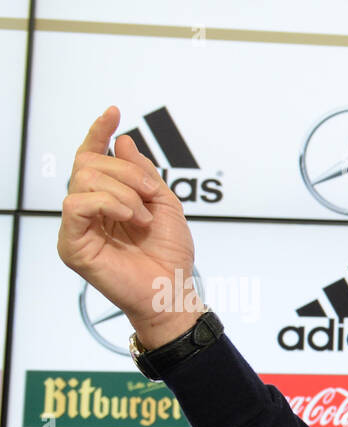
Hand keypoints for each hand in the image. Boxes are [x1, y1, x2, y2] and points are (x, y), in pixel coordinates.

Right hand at [56, 105, 203, 347]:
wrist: (172, 290)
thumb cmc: (169, 256)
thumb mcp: (166, 205)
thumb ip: (144, 173)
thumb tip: (123, 141)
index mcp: (108, 198)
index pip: (93, 157)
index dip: (99, 132)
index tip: (114, 112)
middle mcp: (88, 209)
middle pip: (89, 162)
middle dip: (127, 171)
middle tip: (151, 193)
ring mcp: (77, 226)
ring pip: (84, 179)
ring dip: (124, 192)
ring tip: (144, 217)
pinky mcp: (71, 244)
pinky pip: (77, 204)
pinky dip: (109, 204)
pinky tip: (131, 218)